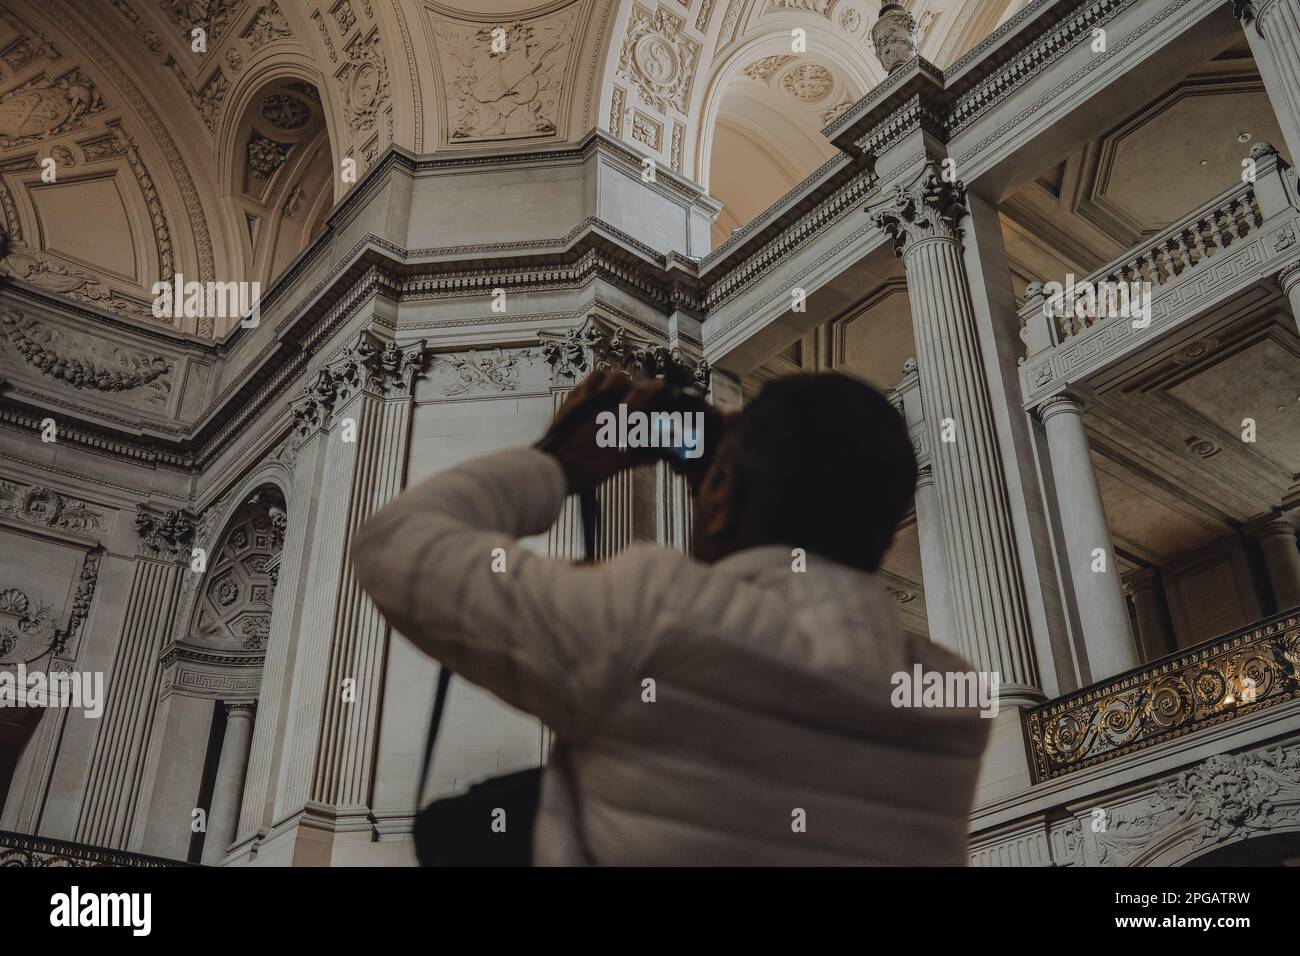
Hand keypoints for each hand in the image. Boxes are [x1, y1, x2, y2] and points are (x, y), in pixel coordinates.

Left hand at [536, 369, 675, 492]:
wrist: (551, 469)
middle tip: (634, 393)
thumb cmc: (580, 469)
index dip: (654, 386)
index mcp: (615, 420)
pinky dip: (593, 382)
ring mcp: (582, 400)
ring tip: (614, 390)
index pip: (641, 392)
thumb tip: (653, 457)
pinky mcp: (569, 402)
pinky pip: (584, 382)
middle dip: (630, 384)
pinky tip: (594, 393)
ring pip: (602, 374)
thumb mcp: (615, 465)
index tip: (659, 385)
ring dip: (611, 379)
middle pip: (621, 378)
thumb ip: (637, 457)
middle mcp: (600, 404)